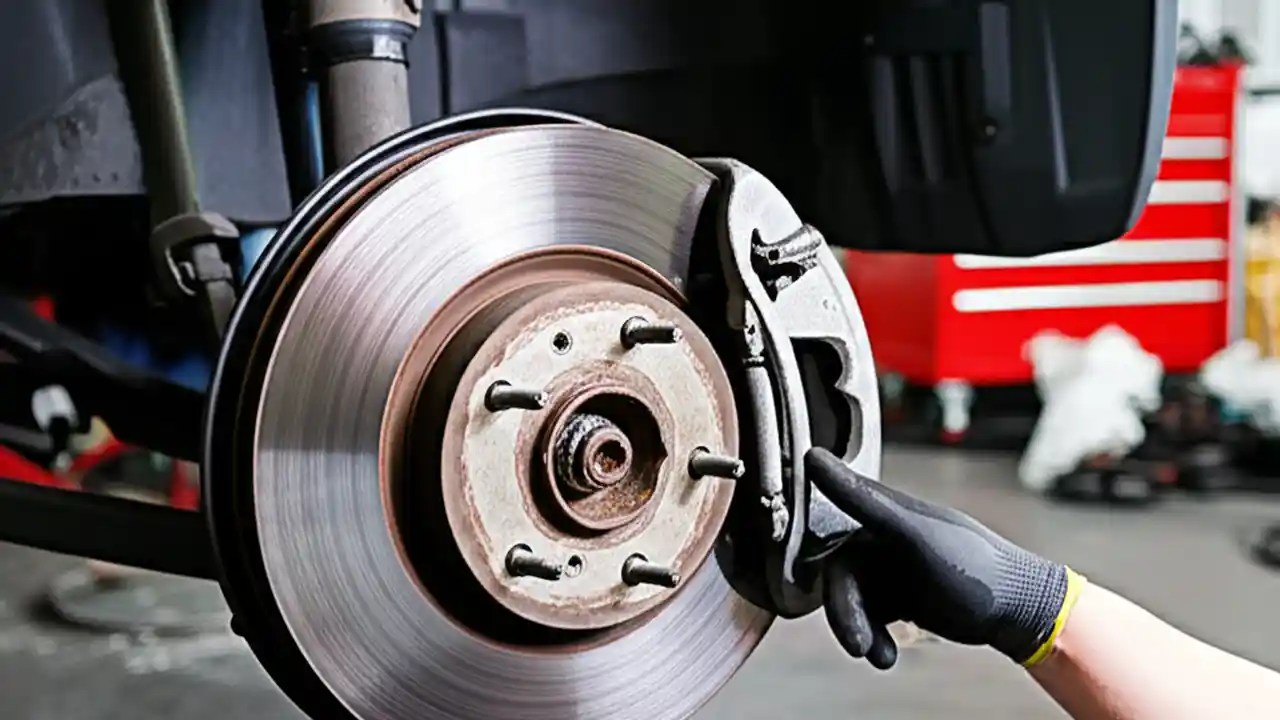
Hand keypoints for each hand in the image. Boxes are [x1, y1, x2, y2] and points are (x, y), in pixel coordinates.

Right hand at [807, 448, 1076, 669]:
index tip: (780, 551)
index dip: (804, 535)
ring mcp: (891, 567)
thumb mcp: (912, 533)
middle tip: (857, 642)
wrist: (1017, 611)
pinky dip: (873, 635)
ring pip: (851, 599)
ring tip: (877, 654)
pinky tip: (886, 653)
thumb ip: (863, 500)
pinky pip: (869, 615)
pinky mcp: (899, 595)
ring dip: (859, 629)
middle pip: (838, 573)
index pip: (828, 516)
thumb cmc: (974, 567)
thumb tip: (814, 458)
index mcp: (881, 510)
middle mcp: (881, 535)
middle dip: (844, 611)